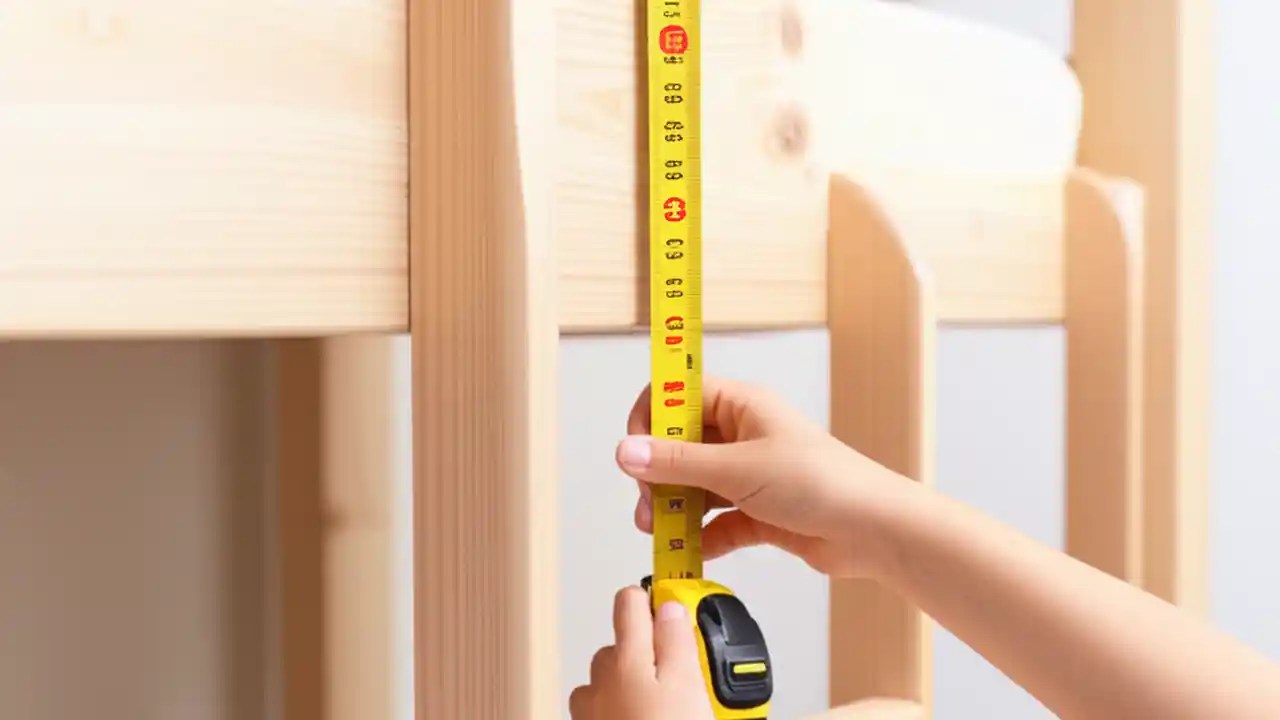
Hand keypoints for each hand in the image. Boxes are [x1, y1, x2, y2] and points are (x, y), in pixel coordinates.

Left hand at [569, 587, 714, 719]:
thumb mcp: (686, 686)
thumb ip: (676, 641)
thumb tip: (669, 607)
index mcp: (623, 658)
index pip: (630, 601)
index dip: (654, 600)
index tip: (675, 610)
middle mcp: (598, 679)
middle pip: (622, 644)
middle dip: (649, 652)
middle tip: (683, 674)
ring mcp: (589, 709)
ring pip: (612, 680)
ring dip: (634, 685)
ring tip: (667, 707)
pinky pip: (606, 708)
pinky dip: (623, 709)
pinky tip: (648, 719)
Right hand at [616, 376, 916, 577]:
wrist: (872, 530)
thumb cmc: (821, 482)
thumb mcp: (739, 468)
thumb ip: (677, 462)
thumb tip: (626, 450)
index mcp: (741, 406)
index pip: (678, 396)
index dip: (650, 420)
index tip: (636, 452)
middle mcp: (743, 436)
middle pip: (680, 446)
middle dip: (657, 475)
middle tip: (650, 504)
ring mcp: (751, 475)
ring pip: (695, 486)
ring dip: (674, 508)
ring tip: (661, 531)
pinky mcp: (759, 512)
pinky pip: (715, 521)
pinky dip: (700, 536)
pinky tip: (691, 551)